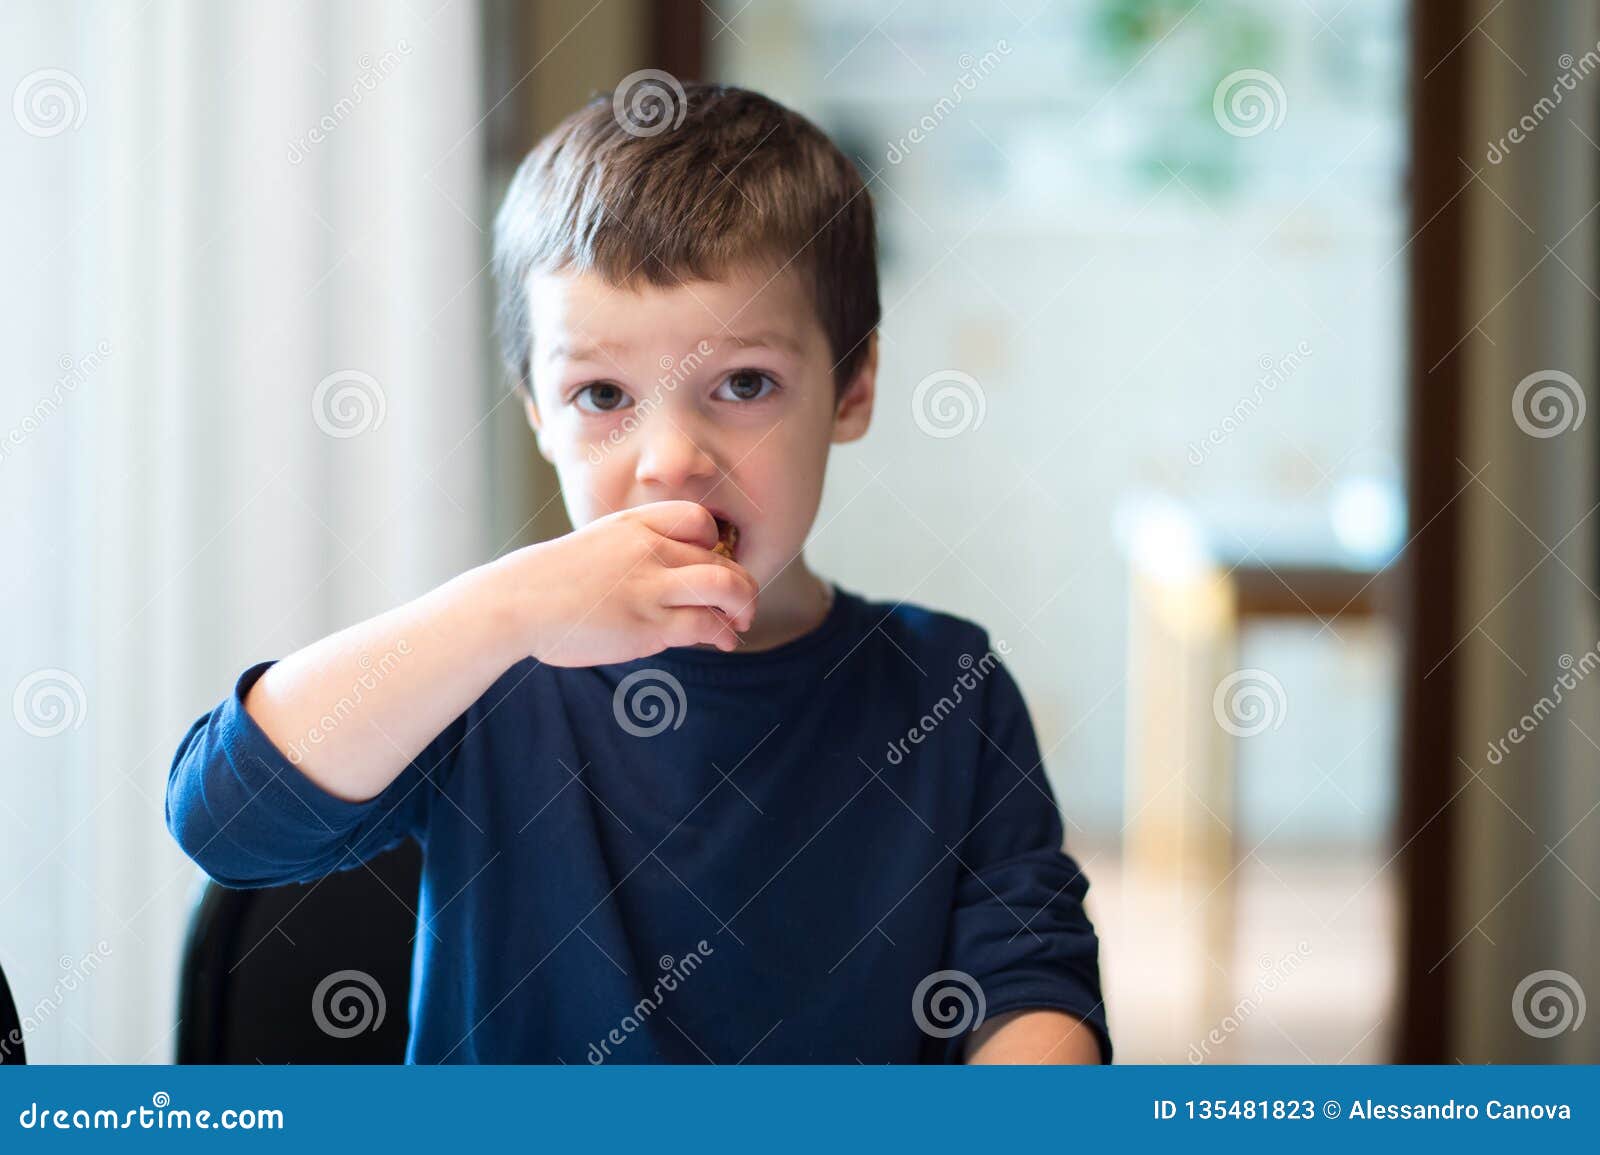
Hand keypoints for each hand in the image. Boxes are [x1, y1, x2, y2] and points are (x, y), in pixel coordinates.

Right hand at [494, 501, 758, 667]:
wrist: (516, 604)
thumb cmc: (550, 582)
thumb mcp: (595, 548)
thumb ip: (633, 556)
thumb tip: (669, 585)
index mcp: (634, 525)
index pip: (697, 521)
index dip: (715, 546)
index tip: (713, 568)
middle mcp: (648, 548)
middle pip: (721, 558)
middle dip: (742, 584)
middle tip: (743, 604)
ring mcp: (650, 585)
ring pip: (725, 586)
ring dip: (744, 605)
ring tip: (742, 621)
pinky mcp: (648, 623)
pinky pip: (705, 624)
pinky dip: (723, 633)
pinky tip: (722, 642)